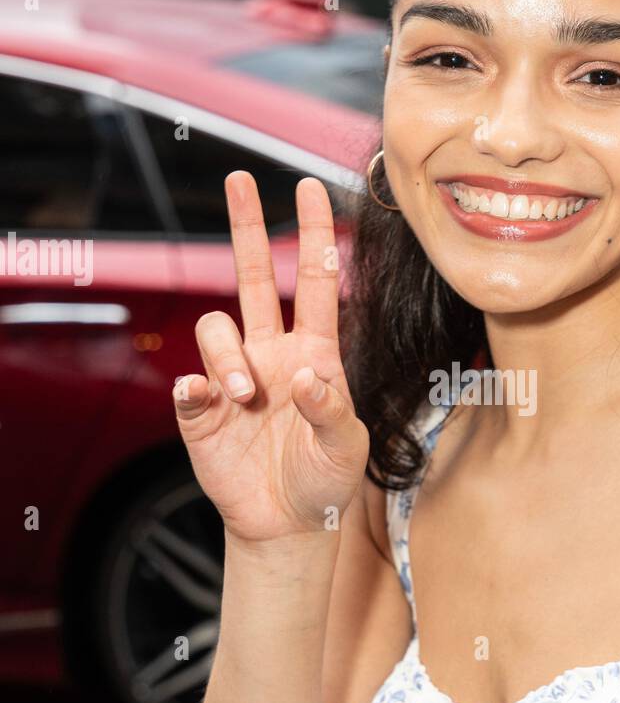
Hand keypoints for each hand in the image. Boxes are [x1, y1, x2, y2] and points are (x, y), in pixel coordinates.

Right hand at [172, 171, 369, 543]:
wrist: (288, 523)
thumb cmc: (328, 480)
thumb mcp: (347, 447)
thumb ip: (332, 410)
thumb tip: (304, 377)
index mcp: (315, 353)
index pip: (314, 282)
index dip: (313, 235)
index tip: (310, 186)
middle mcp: (272, 354)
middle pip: (253, 277)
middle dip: (246, 227)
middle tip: (239, 179)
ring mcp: (234, 378)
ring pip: (216, 329)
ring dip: (227, 355)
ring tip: (245, 395)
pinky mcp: (202, 411)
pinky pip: (188, 383)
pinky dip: (194, 388)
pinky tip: (209, 401)